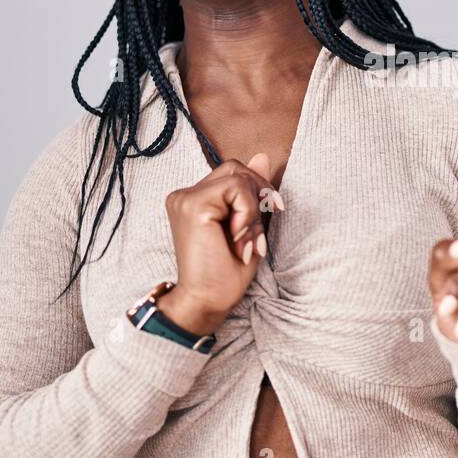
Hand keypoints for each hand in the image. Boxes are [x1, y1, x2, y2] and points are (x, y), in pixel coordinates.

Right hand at [159, 152, 284, 334]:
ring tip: (247, 242)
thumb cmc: (226, 272)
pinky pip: (235, 187)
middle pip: (236, 168)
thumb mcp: (249, 226)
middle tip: (258, 234)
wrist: (207, 301)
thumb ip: (252, 192)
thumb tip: (262, 156)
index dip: (257, 189)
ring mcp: (185, 197)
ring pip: (237, 176)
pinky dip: (248, 212)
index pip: (233, 173)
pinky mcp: (192, 204)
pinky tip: (239, 238)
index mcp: (195, 199)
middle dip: (258, 196)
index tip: (272, 213)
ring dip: (253, 211)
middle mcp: (185, 195)